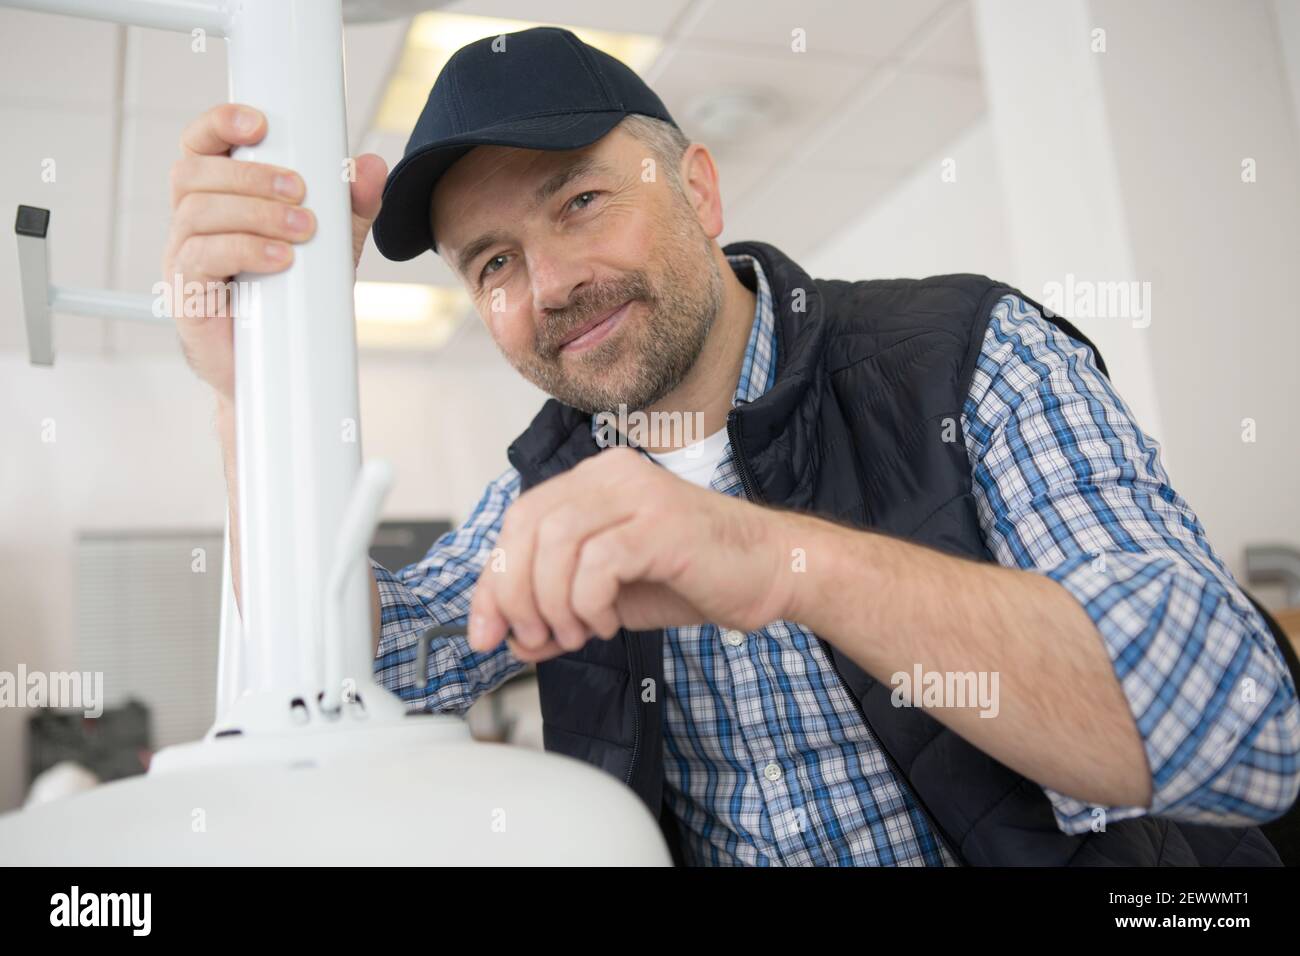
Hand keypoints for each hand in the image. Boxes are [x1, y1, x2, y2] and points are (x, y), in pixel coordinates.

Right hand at [161, 103, 386, 401]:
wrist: (280, 371)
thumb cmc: (294, 301)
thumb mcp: (332, 248)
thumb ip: (351, 208)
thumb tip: (372, 167)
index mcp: (217, 200)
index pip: (201, 147)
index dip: (219, 124)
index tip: (260, 124)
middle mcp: (191, 223)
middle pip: (194, 174)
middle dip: (251, 175)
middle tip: (302, 192)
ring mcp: (182, 258)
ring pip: (197, 212)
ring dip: (254, 213)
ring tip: (303, 230)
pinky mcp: (187, 295)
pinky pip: (200, 258)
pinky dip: (244, 250)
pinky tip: (281, 258)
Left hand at [466, 447, 797, 662]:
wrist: (773, 571)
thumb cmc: (695, 577)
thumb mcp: (609, 597)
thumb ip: (558, 609)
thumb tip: (509, 640)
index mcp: (594, 481)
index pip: (518, 521)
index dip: (493, 580)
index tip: (485, 633)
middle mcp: (610, 475)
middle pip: (526, 528)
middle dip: (515, 596)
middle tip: (535, 639)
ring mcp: (637, 494)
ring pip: (555, 544)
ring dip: (552, 604)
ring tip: (579, 633)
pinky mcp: (660, 523)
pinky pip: (596, 563)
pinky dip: (588, 603)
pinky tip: (608, 622)